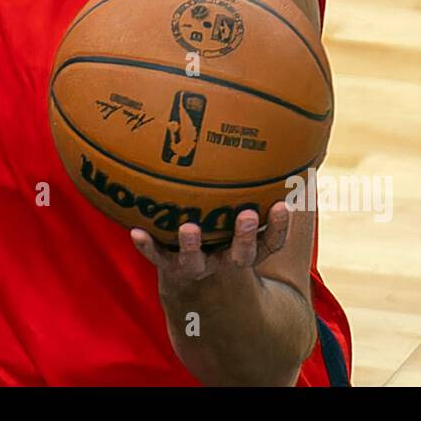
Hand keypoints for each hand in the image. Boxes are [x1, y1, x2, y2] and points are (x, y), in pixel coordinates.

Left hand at [130, 199, 290, 287]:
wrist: (190, 277)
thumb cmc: (220, 231)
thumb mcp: (238, 213)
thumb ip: (252, 188)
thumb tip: (268, 143)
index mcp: (246, 248)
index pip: (271, 242)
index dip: (279, 226)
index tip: (284, 204)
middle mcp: (224, 260)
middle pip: (241, 256)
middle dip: (244, 237)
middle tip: (245, 215)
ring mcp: (197, 266)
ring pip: (196, 262)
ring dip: (192, 246)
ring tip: (188, 228)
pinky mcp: (170, 265)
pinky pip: (157, 256)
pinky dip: (147, 245)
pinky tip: (135, 231)